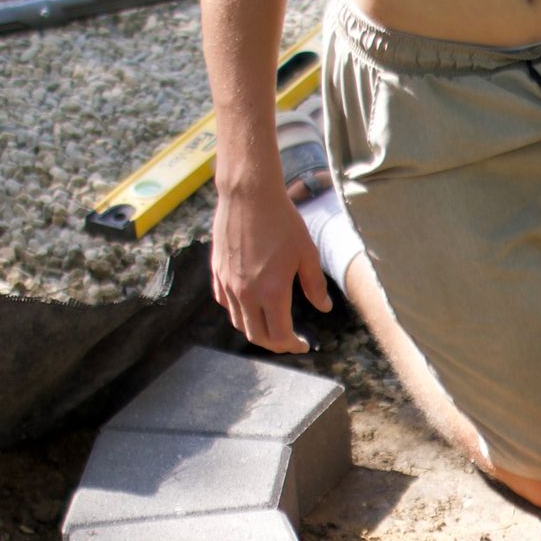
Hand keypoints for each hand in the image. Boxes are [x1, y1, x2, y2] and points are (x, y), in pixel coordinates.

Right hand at [211, 174, 330, 353]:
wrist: (248, 195)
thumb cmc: (282, 221)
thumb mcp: (307, 253)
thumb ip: (314, 285)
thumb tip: (324, 308)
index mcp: (271, 292)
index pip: (279, 336)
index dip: (292, 346)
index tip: (303, 345)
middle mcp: (246, 293)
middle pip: (256, 335)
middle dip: (275, 344)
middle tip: (289, 341)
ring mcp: (228, 283)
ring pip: (238, 322)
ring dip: (256, 329)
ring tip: (272, 324)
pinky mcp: (217, 272)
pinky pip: (225, 303)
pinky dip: (238, 311)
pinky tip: (250, 304)